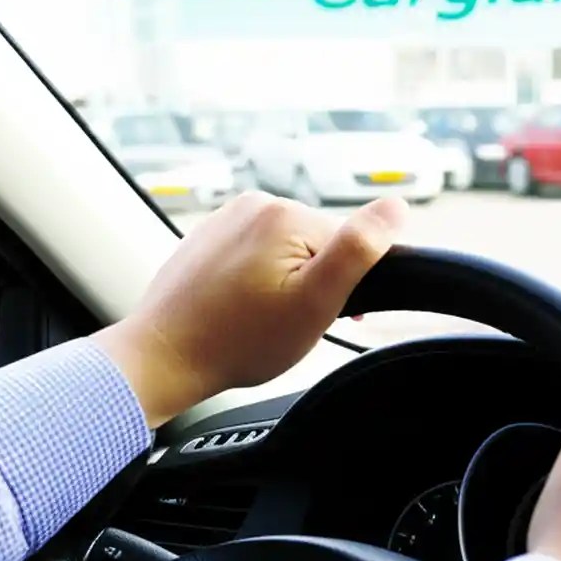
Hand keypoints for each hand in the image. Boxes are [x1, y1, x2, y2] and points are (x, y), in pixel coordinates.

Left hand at [94, 192, 406, 427]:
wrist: (163, 357)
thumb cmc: (239, 340)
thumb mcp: (315, 301)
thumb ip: (359, 249)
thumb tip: (396, 206)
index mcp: (285, 213)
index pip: (347, 247)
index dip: (342, 288)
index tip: (319, 316)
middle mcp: (255, 204)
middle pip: (316, 247)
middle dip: (311, 285)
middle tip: (284, 323)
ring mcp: (227, 218)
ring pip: (286, 253)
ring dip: (284, 285)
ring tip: (257, 319)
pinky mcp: (210, 236)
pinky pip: (254, 256)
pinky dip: (255, 282)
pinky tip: (237, 310)